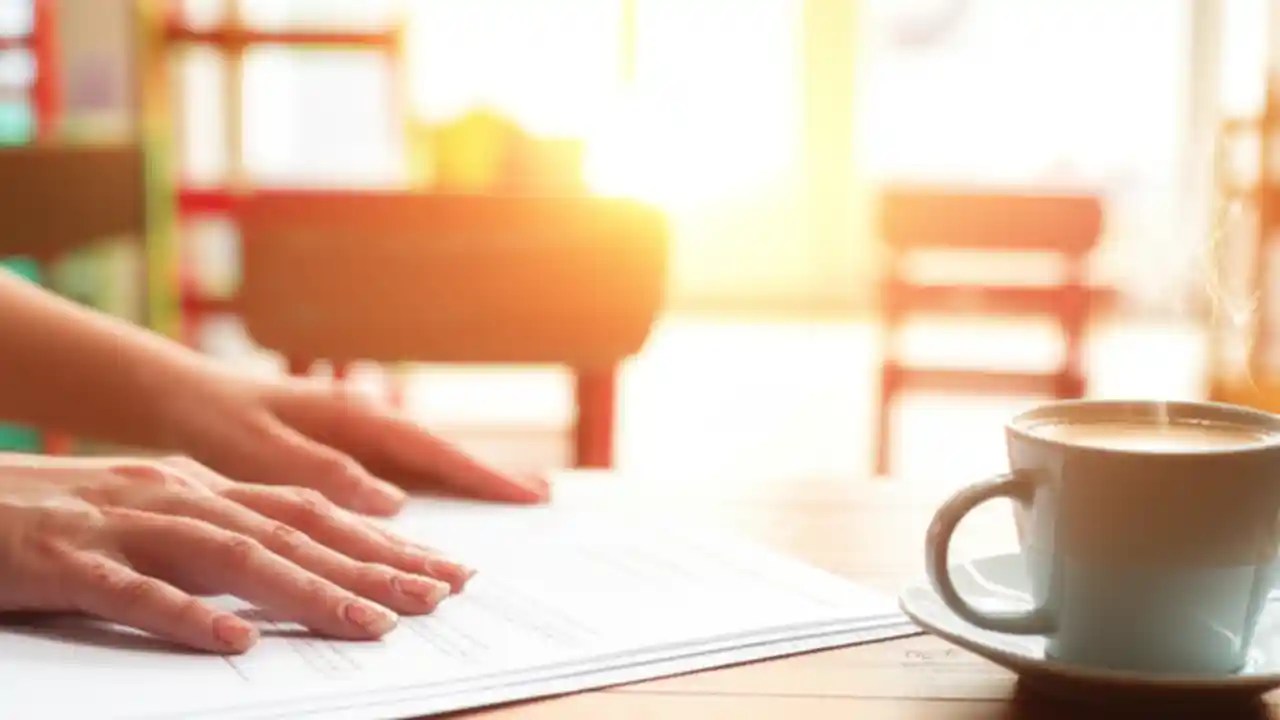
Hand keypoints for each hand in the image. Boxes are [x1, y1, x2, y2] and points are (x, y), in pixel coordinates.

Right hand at [0, 454, 471, 653]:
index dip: (381, 541)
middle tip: (439, 595)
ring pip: (233, 556)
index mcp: (201, 488)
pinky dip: (186, 616)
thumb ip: (218, 541)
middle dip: (373, 565)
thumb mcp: (152, 520)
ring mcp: (123, 526)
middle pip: (293, 531)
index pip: (311, 514)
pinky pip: (134, 594)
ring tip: (370, 624)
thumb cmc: (56, 518)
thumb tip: (289, 577)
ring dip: (308, 590)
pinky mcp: (66, 561)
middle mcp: (177, 497)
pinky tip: (233, 643)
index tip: (443, 569)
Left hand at [162, 373, 550, 515]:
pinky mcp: (348, 445)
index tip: (528, 493)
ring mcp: (361, 430)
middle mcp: (367, 418)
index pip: (432, 449)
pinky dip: (437, 481)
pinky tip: (451, 497)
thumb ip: (325, 470)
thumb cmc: (217, 422)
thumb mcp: (260, 450)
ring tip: (518, 496)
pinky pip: (403, 467)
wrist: (185, 397)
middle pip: (443, 451)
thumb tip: (394, 499)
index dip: (482, 474)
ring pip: (427, 458)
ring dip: (470, 478)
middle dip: (492, 474)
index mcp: (354, 415)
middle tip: (545, 497)